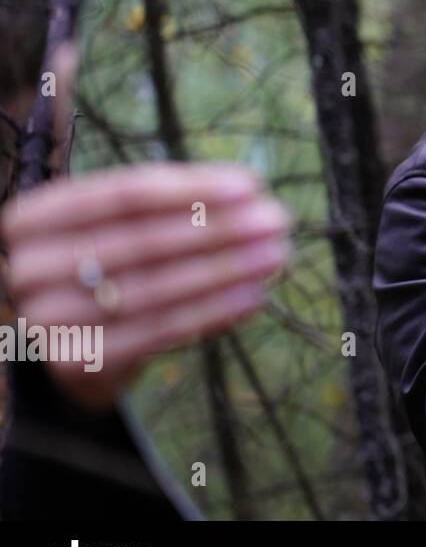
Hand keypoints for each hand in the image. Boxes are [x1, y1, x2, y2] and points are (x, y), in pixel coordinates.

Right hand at [0, 162, 289, 410]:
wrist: (78, 337)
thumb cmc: (112, 259)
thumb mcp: (124, 221)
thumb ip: (175, 201)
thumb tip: (248, 191)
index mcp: (35, 217)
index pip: (124, 194)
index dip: (192, 189)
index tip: (251, 186)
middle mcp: (29, 266)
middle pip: (143, 241)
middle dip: (218, 229)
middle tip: (276, 221)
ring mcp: (48, 318)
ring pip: (154, 288)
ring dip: (224, 271)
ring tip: (275, 255)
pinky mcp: (77, 360)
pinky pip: (158, 332)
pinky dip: (211, 312)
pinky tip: (253, 296)